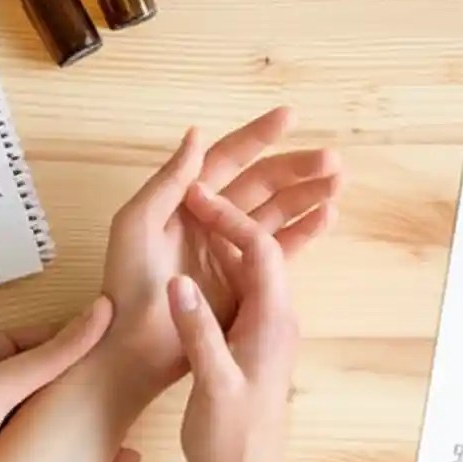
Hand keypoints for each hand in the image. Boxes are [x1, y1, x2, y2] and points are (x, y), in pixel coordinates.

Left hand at [0, 293, 133, 461]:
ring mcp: (7, 421)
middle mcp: (3, 383)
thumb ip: (50, 354)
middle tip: (144, 390)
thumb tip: (96, 308)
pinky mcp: (10, 455)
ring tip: (133, 426)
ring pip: (61, 415)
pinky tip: (114, 460)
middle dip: (99, 385)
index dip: (91, 343)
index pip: (55, 339)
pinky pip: (53, 449)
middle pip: (62, 379)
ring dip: (93, 420)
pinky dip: (81, 452)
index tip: (132, 346)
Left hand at [100, 107, 341, 389]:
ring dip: (308, 196)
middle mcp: (212, 219)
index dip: (258, 136)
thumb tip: (198, 134)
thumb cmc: (125, 284)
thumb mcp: (135, 224)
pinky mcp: (246, 280)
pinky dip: (305, 233)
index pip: (227, 159)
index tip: (290, 116)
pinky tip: (327, 217)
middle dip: (296, 168)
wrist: (134, 346)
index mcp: (185, 200)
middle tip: (331, 159)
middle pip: (261, 183)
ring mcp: (231, 249)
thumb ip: (168, 181)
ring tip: (337, 183)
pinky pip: (281, 250)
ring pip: (277, 213)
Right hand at [166, 183, 333, 461]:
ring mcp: (266, 332)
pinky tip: (196, 262)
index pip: (259, 248)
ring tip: (194, 211)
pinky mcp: (252, 345)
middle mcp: (277, 320)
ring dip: (228, 237)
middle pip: (262, 249)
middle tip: (192, 191)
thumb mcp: (212, 386)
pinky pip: (242, 291)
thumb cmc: (233, 442)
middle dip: (231, 215)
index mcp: (273, 323)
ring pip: (252, 268)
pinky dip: (220, 267)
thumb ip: (199, 332)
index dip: (228, 217)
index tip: (193, 195)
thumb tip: (179, 282)